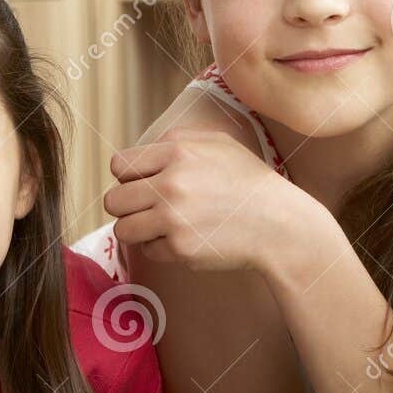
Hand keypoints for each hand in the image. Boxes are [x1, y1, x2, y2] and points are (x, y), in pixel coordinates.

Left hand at [106, 129, 311, 272]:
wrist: (279, 224)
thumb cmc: (248, 183)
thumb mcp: (218, 144)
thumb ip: (175, 142)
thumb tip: (139, 155)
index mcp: (177, 151)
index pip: (119, 165)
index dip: (128, 177)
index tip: (143, 185)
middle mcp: (171, 183)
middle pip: (113, 200)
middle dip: (128, 206)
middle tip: (149, 210)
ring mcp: (174, 217)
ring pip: (123, 228)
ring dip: (139, 230)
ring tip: (162, 227)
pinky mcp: (180, 248)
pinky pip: (148, 250)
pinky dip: (162, 248)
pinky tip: (187, 239)